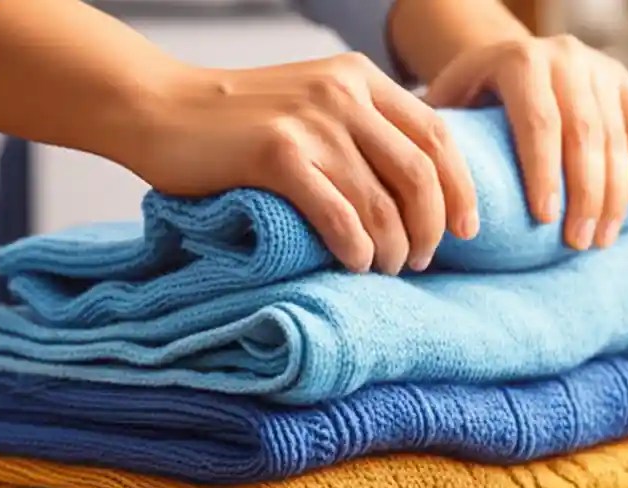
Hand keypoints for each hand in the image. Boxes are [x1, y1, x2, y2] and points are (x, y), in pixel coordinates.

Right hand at [120, 53, 478, 274]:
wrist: (159, 109)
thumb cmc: (237, 124)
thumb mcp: (311, 106)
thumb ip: (359, 130)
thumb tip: (414, 191)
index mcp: (359, 78)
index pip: (438, 135)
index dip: (461, 189)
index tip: (468, 230)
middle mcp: (343, 94)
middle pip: (420, 174)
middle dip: (432, 228)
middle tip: (422, 261)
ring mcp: (311, 124)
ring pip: (382, 203)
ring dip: (393, 249)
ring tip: (385, 270)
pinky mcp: (277, 157)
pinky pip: (340, 217)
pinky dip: (356, 250)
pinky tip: (355, 265)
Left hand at [425, 34, 627, 249]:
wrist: (507, 58)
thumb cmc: (470, 98)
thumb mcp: (448, 107)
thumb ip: (442, 144)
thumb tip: (430, 204)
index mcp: (517, 60)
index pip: (538, 121)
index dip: (544, 172)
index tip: (545, 220)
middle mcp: (564, 56)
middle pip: (584, 132)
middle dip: (585, 193)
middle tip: (579, 242)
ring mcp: (599, 66)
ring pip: (617, 134)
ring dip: (615, 193)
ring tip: (603, 239)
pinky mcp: (625, 80)